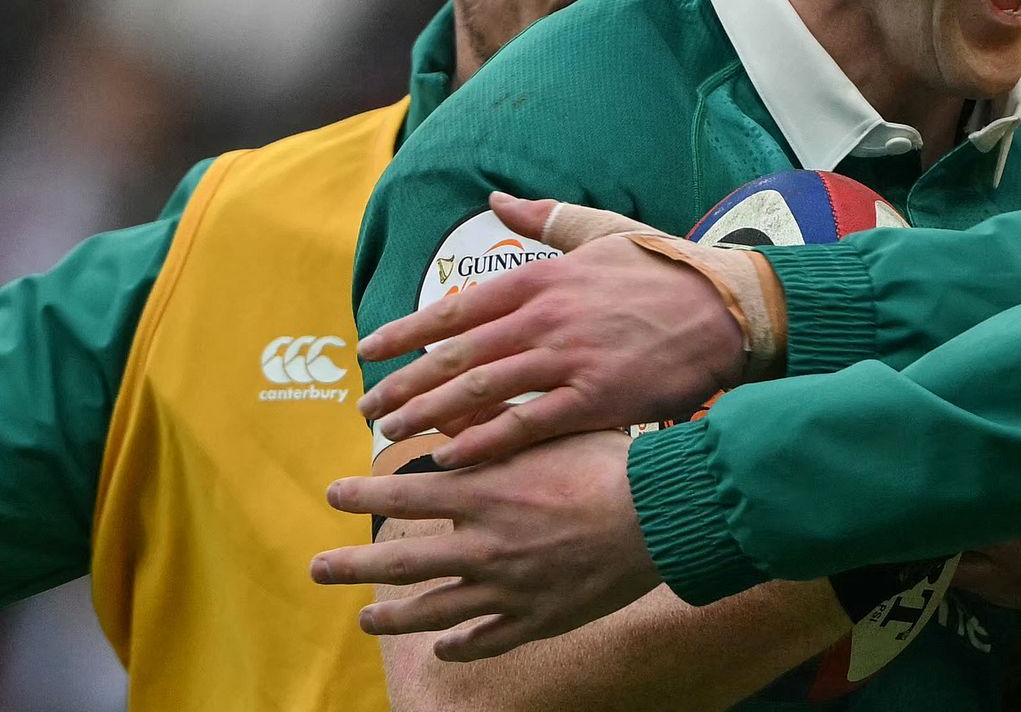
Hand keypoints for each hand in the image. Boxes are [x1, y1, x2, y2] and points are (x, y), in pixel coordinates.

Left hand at [311, 430, 660, 660]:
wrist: (661, 515)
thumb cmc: (611, 463)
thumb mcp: (551, 429)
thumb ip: (495, 425)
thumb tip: (446, 413)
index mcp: (485, 494)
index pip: (403, 497)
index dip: (361, 496)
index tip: (332, 495)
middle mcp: (485, 546)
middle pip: (400, 563)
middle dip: (350, 567)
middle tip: (317, 569)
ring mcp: (508, 589)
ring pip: (434, 612)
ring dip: (392, 616)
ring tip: (366, 619)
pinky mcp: (537, 618)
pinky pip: (487, 640)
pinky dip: (461, 646)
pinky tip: (445, 649)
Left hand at [359, 192, 746, 466]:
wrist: (728, 308)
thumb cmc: (666, 270)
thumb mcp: (602, 232)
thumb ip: (546, 218)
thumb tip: (498, 198)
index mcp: (544, 276)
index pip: (457, 306)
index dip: (407, 331)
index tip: (370, 350)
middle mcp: (547, 316)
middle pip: (456, 353)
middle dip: (404, 383)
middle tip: (368, 408)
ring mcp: (570, 358)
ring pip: (480, 389)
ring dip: (429, 414)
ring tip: (393, 434)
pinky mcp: (596, 397)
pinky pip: (526, 425)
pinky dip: (484, 442)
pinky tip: (452, 457)